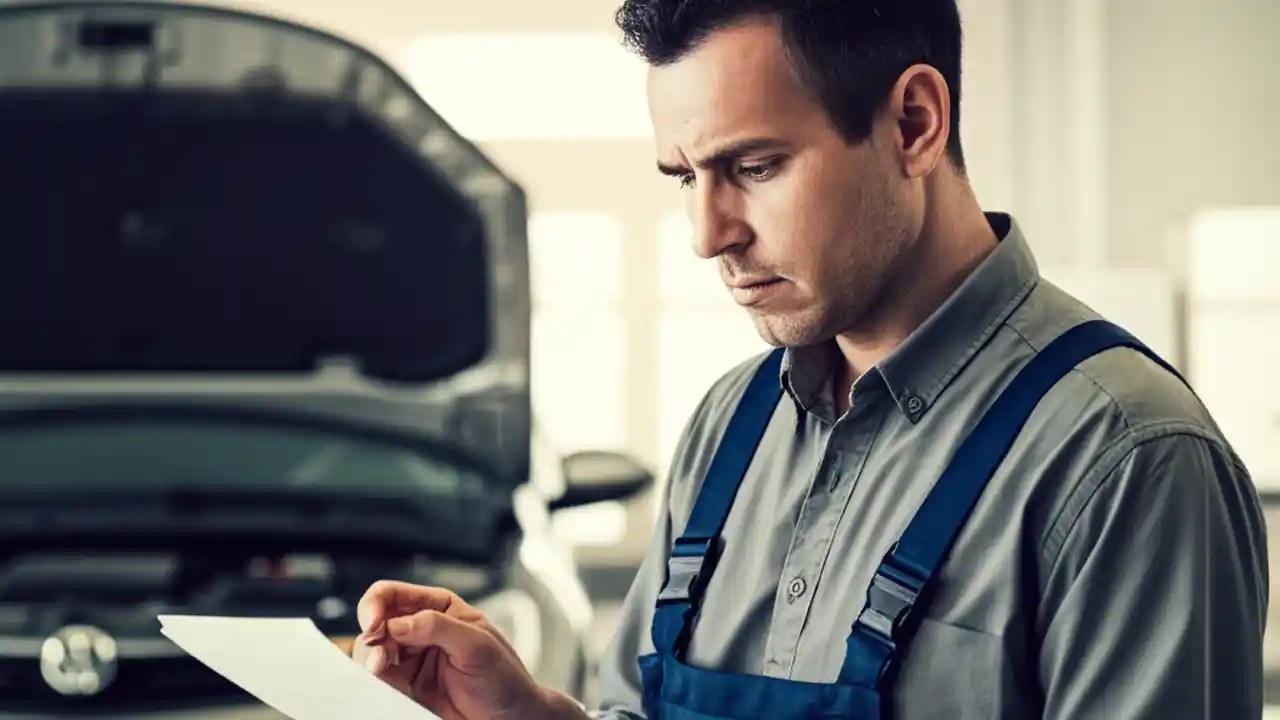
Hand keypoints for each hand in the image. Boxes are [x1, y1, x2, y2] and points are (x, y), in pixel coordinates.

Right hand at [352, 580, 579, 719]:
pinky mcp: (405, 688)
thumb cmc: (505, 678)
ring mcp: (411, 659)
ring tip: (382, 671)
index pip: (395, 595)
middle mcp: (421, 630)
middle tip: (380, 657)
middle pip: (376, 622)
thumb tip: (397, 623)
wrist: (511, 719)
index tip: (374, 624)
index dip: (376, 604)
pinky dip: (373, 680)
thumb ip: (438, 628)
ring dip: (371, 659)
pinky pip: (378, 679)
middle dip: (371, 636)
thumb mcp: (477, 646)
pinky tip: (382, 682)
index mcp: (440, 608)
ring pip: (372, 650)